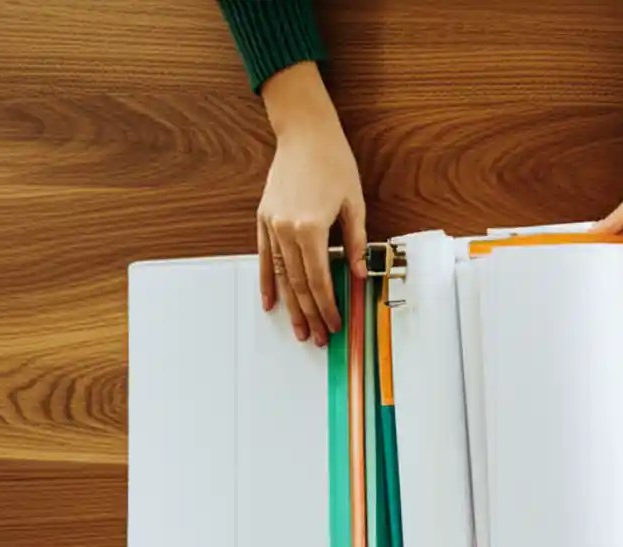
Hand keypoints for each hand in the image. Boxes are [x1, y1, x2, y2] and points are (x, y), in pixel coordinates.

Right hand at [256, 62, 367, 345]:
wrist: (305, 133)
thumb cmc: (334, 163)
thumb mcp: (354, 203)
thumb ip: (356, 242)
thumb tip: (358, 275)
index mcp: (311, 228)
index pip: (321, 279)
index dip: (329, 305)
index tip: (335, 324)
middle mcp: (286, 230)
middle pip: (299, 284)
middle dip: (310, 313)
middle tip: (318, 337)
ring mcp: (271, 225)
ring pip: (281, 276)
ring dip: (290, 306)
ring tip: (298, 328)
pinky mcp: (264, 219)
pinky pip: (264, 258)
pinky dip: (267, 282)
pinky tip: (271, 303)